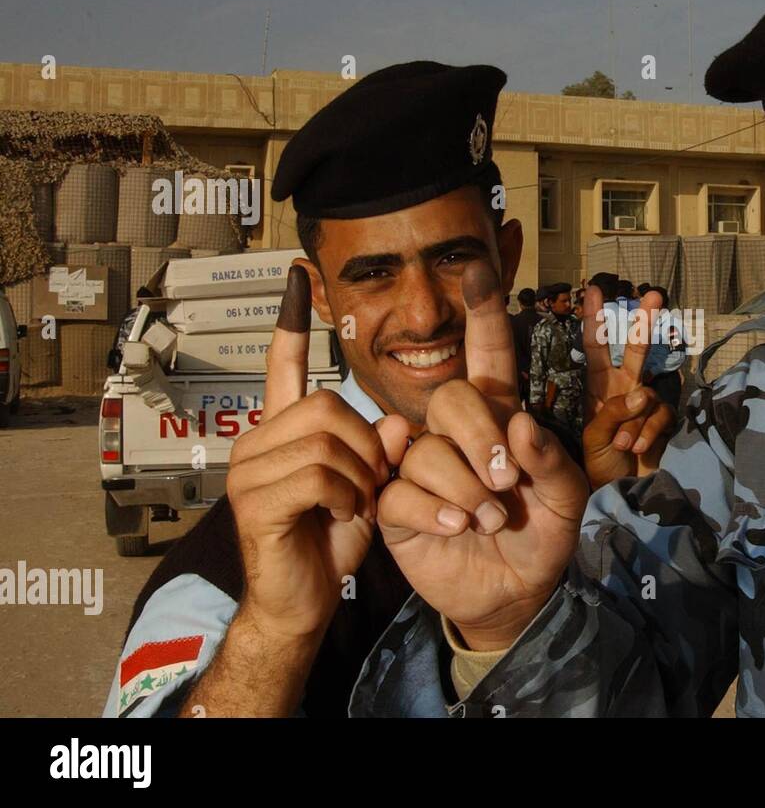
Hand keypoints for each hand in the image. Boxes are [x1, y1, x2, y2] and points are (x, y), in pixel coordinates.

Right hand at [226, 265, 409, 641]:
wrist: (303, 602)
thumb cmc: (331, 542)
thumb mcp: (369, 488)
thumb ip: (381, 450)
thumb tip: (398, 423)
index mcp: (282, 433)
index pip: (281, 368)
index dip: (290, 326)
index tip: (294, 279)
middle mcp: (257, 442)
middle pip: (326, 403)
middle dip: (366, 444)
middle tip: (370, 484)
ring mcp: (249, 470)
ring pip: (327, 439)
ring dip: (360, 476)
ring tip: (356, 505)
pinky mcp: (255, 500)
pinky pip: (319, 474)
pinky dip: (347, 497)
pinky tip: (344, 517)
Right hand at [377, 260, 589, 650]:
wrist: (517, 596)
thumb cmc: (544, 537)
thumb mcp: (568, 498)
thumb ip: (551, 460)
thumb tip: (518, 426)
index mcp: (499, 420)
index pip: (487, 358)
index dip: (484, 316)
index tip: (479, 270)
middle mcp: (456, 436)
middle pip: (450, 398)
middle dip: (479, 436)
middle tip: (505, 481)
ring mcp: (422, 468)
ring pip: (424, 449)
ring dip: (464, 488)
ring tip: (490, 521)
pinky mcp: (397, 507)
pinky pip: (399, 490)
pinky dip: (432, 510)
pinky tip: (457, 530)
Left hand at [581, 286, 676, 489]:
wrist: (620, 498)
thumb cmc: (597, 468)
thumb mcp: (592, 438)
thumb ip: (612, 412)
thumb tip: (642, 393)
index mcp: (598, 390)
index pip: (595, 348)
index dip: (593, 320)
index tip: (592, 289)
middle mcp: (624, 392)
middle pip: (636, 352)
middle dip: (643, 324)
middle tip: (654, 295)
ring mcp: (646, 408)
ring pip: (648, 391)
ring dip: (633, 420)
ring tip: (622, 444)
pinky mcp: (664, 424)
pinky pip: (660, 416)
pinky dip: (647, 432)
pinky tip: (637, 449)